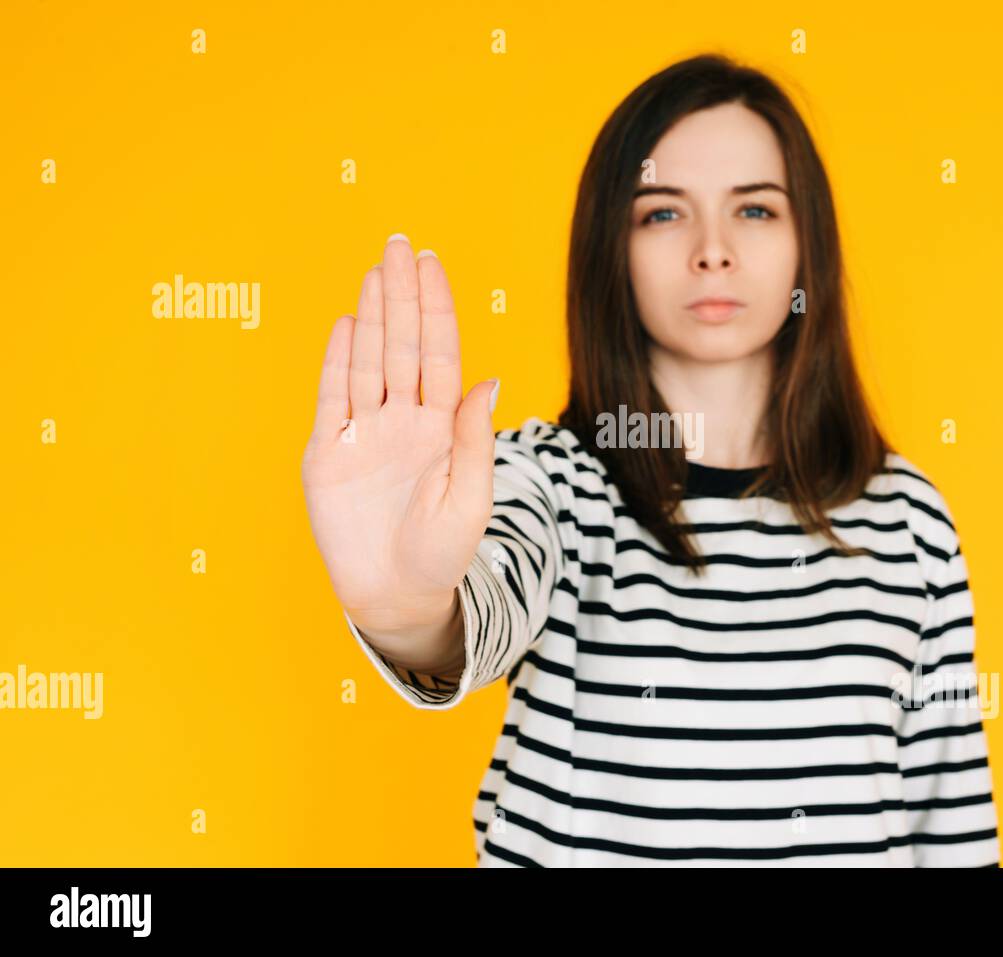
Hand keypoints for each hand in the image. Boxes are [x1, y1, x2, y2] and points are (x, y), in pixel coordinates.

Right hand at [301, 235, 497, 638]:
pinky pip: (333, 399)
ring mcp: (364, 434)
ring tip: (377, 271)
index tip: (434, 266)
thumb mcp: (470, 497)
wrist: (396, 597)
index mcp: (442, 426)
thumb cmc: (442, 553)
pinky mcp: (328, 454)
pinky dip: (336, 362)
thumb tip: (488, 380)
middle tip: (402, 244)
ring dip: (371, 317)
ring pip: (368, 362)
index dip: (436, 310)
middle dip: (403, 295)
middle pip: (402, 345)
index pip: (439, 354)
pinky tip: (343, 324)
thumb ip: (474, 438)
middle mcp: (403, 420)